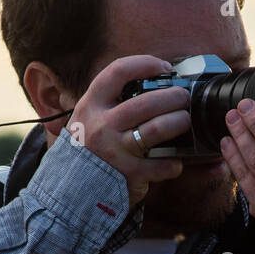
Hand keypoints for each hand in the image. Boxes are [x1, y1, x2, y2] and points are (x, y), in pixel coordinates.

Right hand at [64, 55, 192, 205]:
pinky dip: (175, 162)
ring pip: (158, 129)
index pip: (118, 71)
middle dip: (174, 97)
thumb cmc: (89, 147)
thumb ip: (112, 101)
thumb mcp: (89, 117)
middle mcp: (101, 125)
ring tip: (185, 121)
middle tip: (184, 98)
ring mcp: (115, 150)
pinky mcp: (129, 174)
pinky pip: (163, 164)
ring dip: (179, 122)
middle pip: (148, 102)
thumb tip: (155, 82)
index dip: (146, 64)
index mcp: (91, 104)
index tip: (164, 67)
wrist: (69, 189)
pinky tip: (175, 160)